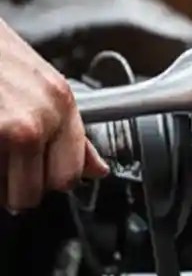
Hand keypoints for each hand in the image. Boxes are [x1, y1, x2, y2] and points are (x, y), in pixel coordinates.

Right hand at [0, 20, 108, 210]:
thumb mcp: (42, 84)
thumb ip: (70, 130)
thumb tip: (98, 169)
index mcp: (60, 105)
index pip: (70, 174)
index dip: (51, 180)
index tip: (38, 176)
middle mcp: (37, 121)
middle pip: (37, 190)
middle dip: (20, 187)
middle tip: (8, 168)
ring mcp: (7, 131)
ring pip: (8, 192)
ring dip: (0, 182)